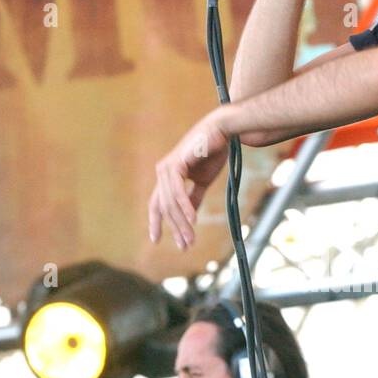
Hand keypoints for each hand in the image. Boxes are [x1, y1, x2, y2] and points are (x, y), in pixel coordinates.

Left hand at [148, 111, 229, 248]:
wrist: (221, 132)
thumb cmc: (212, 152)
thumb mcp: (202, 181)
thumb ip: (193, 197)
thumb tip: (190, 216)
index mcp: (167, 176)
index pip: (157, 204)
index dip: (156, 222)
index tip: (155, 240)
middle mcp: (163, 172)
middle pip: (164, 208)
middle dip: (175, 228)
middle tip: (186, 246)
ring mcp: (167, 168)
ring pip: (171, 203)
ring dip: (182, 223)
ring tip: (190, 239)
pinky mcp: (176, 164)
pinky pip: (178, 191)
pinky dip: (185, 207)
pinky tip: (193, 220)